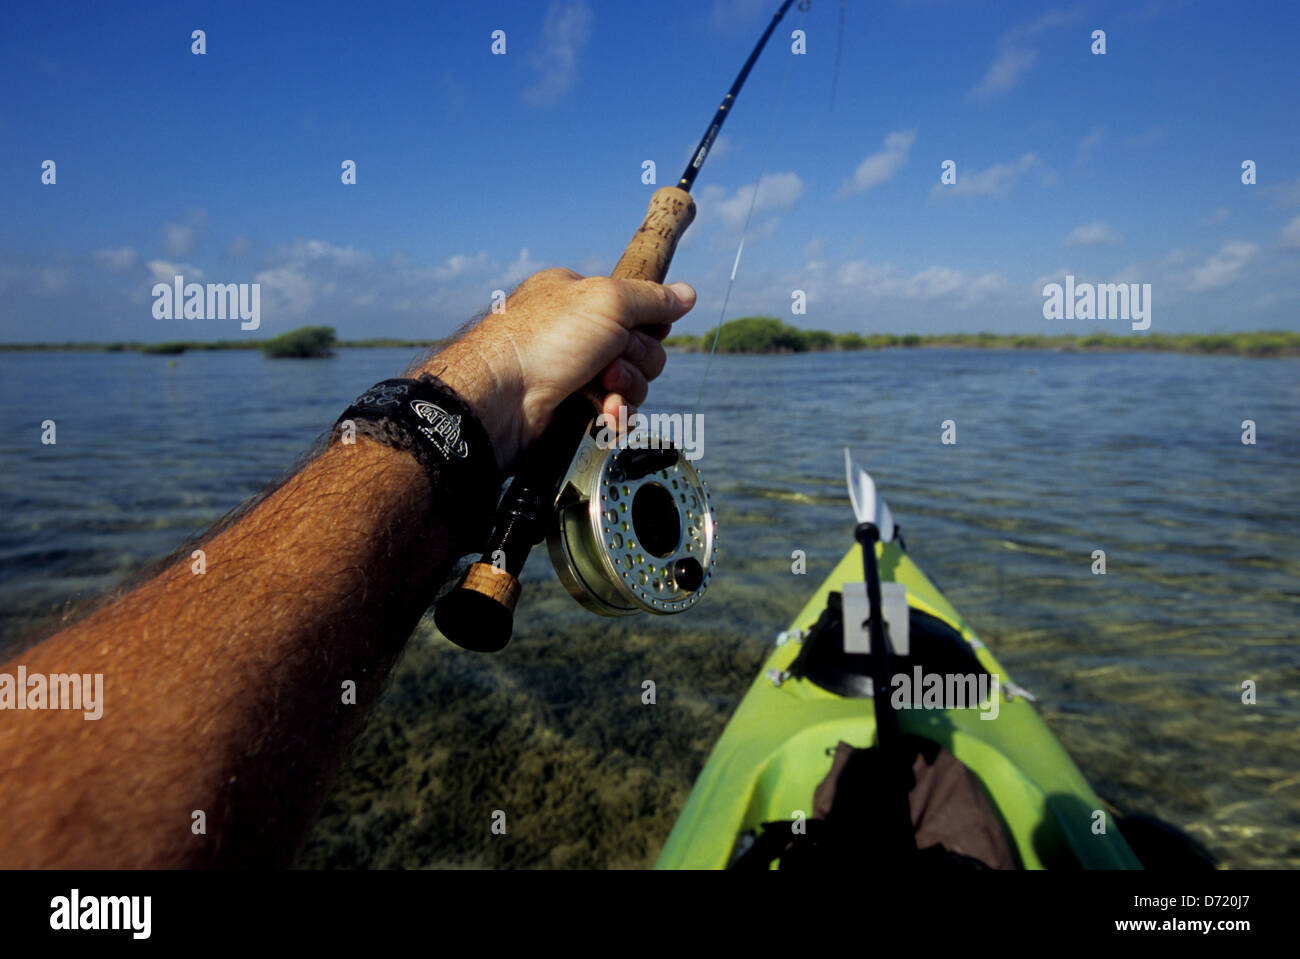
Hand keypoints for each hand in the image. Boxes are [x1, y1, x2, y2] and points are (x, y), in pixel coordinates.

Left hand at [416, 268, 695, 471]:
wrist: (501, 400)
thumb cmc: (545, 340)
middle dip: (635, 359)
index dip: (648, 322)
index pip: (636, 306)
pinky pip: (615, 410)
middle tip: (610, 362)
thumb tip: (687, 294)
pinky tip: (604, 417)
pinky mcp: (572, 406)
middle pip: (641, 346)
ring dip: (626, 389)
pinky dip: (615, 414)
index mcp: (579, 296)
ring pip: (631, 382)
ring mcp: (574, 370)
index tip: (646, 329)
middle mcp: (577, 331)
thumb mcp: (608, 300)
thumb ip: (652, 298)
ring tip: (601, 390)